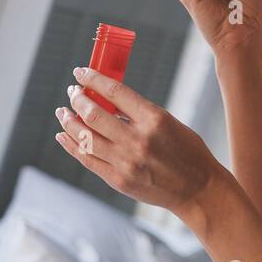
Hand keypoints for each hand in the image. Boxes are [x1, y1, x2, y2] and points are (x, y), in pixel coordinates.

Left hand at [54, 66, 219, 220]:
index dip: (92, 78)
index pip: (114, 91)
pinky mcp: (118, 180)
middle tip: (72, 92)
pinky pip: (86, 159)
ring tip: (63, 111)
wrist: (198, 190)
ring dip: (69, 120)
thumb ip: (137, 111)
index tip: (81, 72)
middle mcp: (137, 140)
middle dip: (77, 98)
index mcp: (154, 119)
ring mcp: (126, 162)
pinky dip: (71, 145)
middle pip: (93, 113)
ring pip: (84, 136)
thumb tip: (105, 99)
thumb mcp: (167, 121)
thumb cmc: (187, 151)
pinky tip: (63, 135)